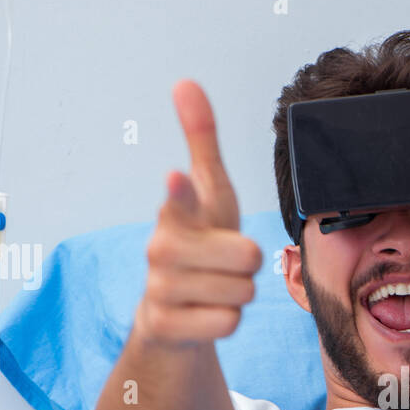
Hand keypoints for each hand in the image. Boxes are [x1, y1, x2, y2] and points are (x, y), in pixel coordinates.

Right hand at [135, 80, 262, 347]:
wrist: (169, 314)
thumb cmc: (200, 244)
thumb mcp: (210, 196)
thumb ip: (201, 143)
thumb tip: (185, 82)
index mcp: (175, 214)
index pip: (181, 198)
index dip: (182, 191)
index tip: (177, 176)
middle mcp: (161, 249)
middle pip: (248, 257)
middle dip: (250, 264)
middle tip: (226, 263)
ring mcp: (159, 289)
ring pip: (243, 292)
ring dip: (239, 294)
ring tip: (215, 288)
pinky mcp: (164, 327)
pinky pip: (229, 323)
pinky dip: (227, 322)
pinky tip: (206, 315)